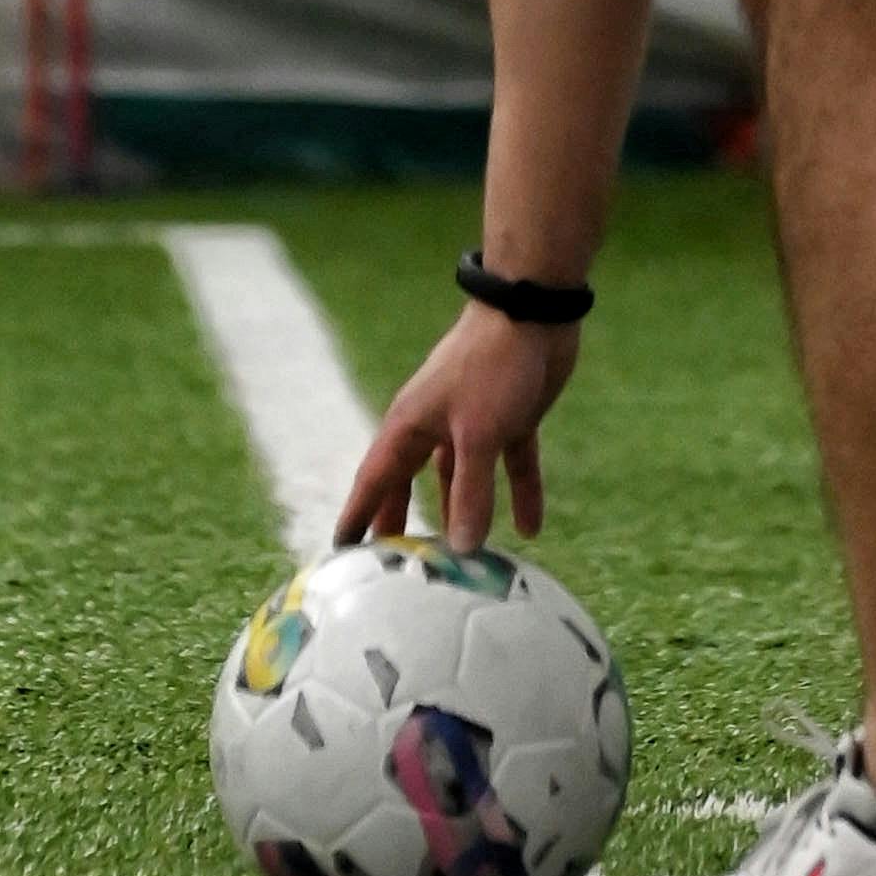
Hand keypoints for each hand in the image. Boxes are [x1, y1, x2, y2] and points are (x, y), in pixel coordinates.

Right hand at [336, 301, 579, 551]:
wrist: (532, 312)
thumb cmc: (490, 367)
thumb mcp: (478, 436)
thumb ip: (470, 492)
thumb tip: (463, 549)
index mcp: (409, 426)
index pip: (375, 481)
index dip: (358, 515)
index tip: (342, 551)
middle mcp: (435, 426)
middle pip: (412, 482)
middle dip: (404, 519)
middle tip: (396, 563)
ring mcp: (474, 423)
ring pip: (462, 479)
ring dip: (463, 513)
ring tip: (461, 558)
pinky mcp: (510, 420)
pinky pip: (511, 467)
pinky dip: (519, 494)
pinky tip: (530, 529)